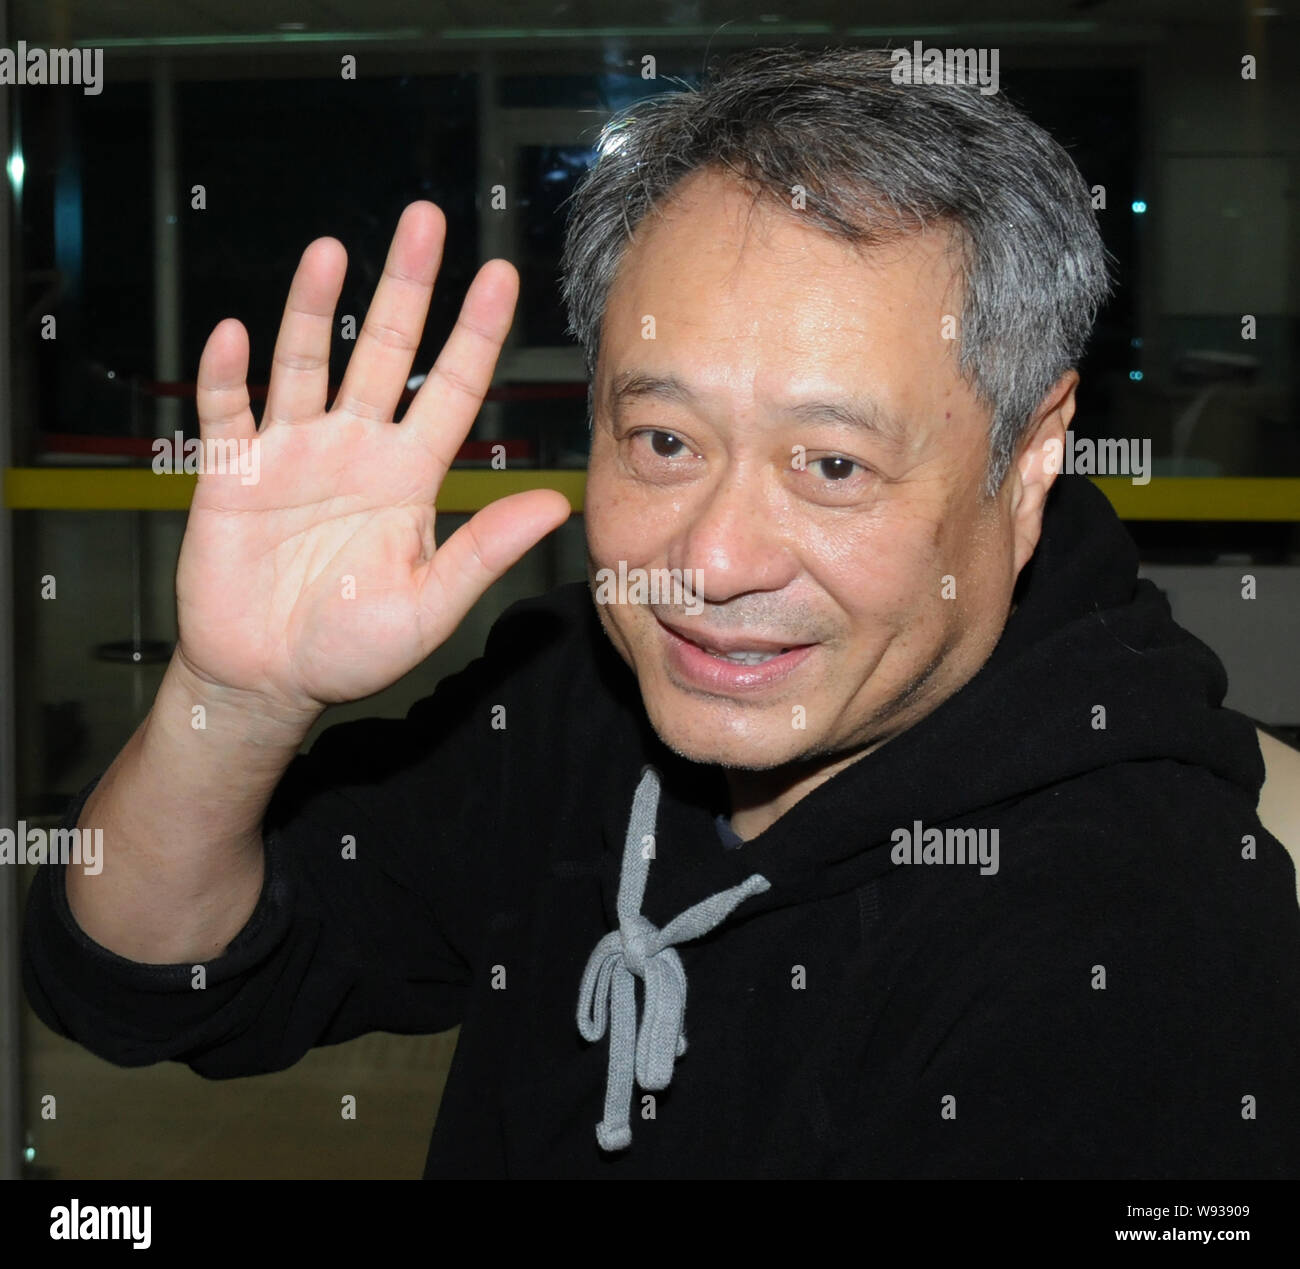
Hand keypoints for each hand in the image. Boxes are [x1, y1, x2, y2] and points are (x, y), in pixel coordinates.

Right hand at [174, 201, 570, 714]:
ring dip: (312, 309)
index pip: (451, 390)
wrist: (269, 678)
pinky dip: (227, 376)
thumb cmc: (354, 647)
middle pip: (384, 351)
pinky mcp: (233, 472)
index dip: (475, 334)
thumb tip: (555, 503)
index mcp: (409, 476)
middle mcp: (356, 449)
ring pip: (305, 363)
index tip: (500, 274)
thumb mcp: (431, 603)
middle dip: (405, 288)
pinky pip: (227, 412)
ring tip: (331, 252)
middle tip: (425, 220)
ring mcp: (292, 454)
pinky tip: (233, 335)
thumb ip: (485, 550)